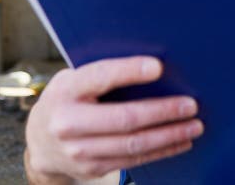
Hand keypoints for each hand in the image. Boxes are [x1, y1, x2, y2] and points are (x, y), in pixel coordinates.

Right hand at [24, 56, 203, 182]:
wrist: (40, 142)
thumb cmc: (68, 99)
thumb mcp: (74, 79)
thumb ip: (102, 74)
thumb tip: (152, 64)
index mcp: (67, 90)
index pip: (100, 77)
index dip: (129, 71)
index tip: (158, 67)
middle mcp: (69, 123)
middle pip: (124, 118)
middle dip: (162, 111)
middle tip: (190, 104)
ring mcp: (79, 151)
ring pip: (133, 144)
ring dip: (169, 135)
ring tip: (194, 125)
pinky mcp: (92, 169)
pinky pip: (134, 160)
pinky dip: (162, 151)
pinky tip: (181, 141)